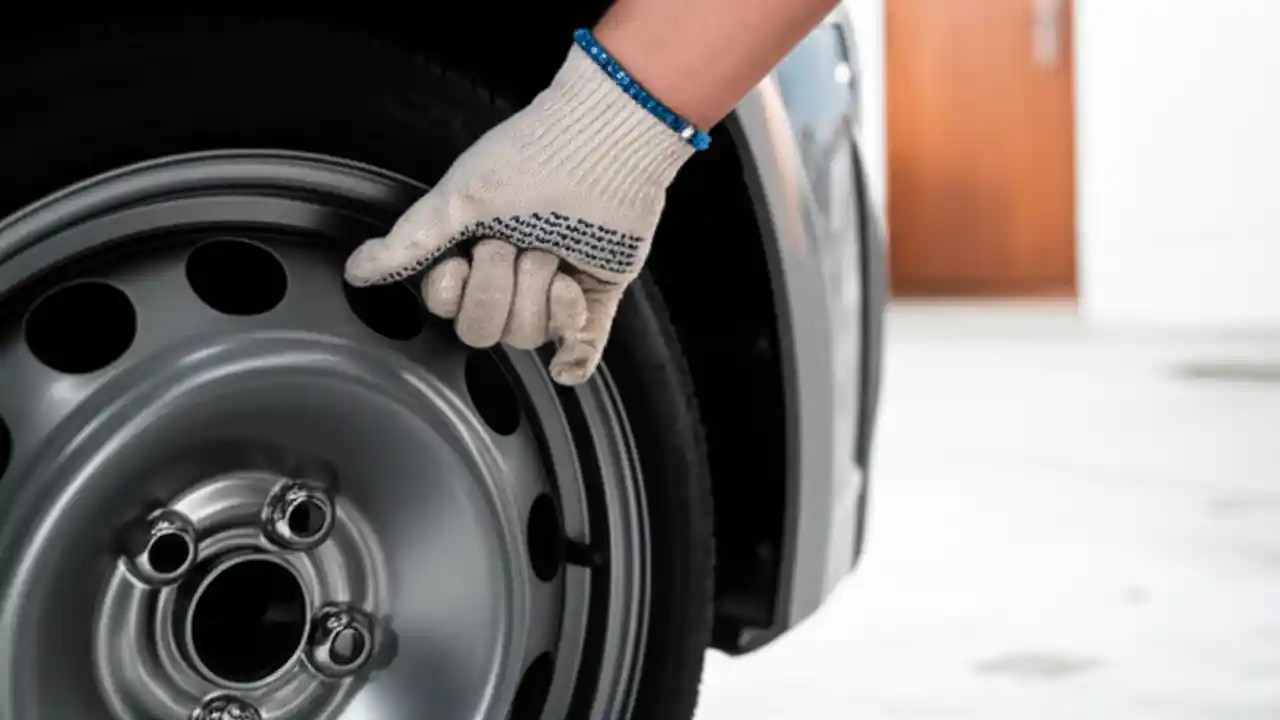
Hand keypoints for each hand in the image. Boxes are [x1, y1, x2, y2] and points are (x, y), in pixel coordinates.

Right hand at [343, 40, 694, 384]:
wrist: (604, 145)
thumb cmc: (532, 157)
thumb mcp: (460, 198)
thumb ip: (410, 241)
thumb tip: (357, 270)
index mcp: (473, 249)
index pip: (449, 307)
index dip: (457, 292)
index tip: (466, 256)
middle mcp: (511, 273)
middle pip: (485, 331)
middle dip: (498, 291)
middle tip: (515, 246)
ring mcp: (554, 285)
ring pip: (529, 337)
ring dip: (539, 294)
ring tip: (553, 250)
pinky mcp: (597, 292)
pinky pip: (582, 348)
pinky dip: (575, 353)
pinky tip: (566, 355)